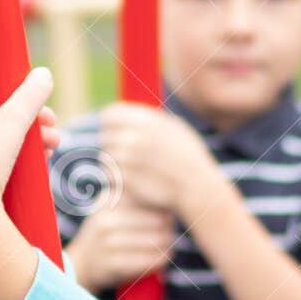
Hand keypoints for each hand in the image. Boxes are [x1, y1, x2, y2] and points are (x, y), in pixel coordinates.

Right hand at [66, 200, 177, 294]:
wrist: (80, 264)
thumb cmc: (107, 234)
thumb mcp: (114, 208)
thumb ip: (138, 198)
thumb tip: (174, 197)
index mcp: (109, 198)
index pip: (153, 198)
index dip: (165, 208)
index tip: (165, 215)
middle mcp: (106, 218)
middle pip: (160, 219)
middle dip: (169, 228)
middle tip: (168, 234)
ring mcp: (107, 242)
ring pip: (158, 241)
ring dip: (168, 246)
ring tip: (166, 248)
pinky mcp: (112, 264)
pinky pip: (150, 261)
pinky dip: (160, 262)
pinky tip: (159, 260)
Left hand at [99, 102, 219, 219]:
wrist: (196, 186)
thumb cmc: (187, 156)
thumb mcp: (173, 128)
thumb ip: (148, 119)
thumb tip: (123, 113)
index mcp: (145, 120)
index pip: (109, 115)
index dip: (110, 124)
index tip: (116, 133)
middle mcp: (134, 137)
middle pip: (105, 137)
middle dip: (113, 145)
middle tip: (127, 155)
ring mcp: (128, 159)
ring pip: (106, 158)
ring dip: (115, 163)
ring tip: (134, 169)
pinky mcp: (125, 179)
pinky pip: (110, 176)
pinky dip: (117, 179)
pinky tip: (133, 181)